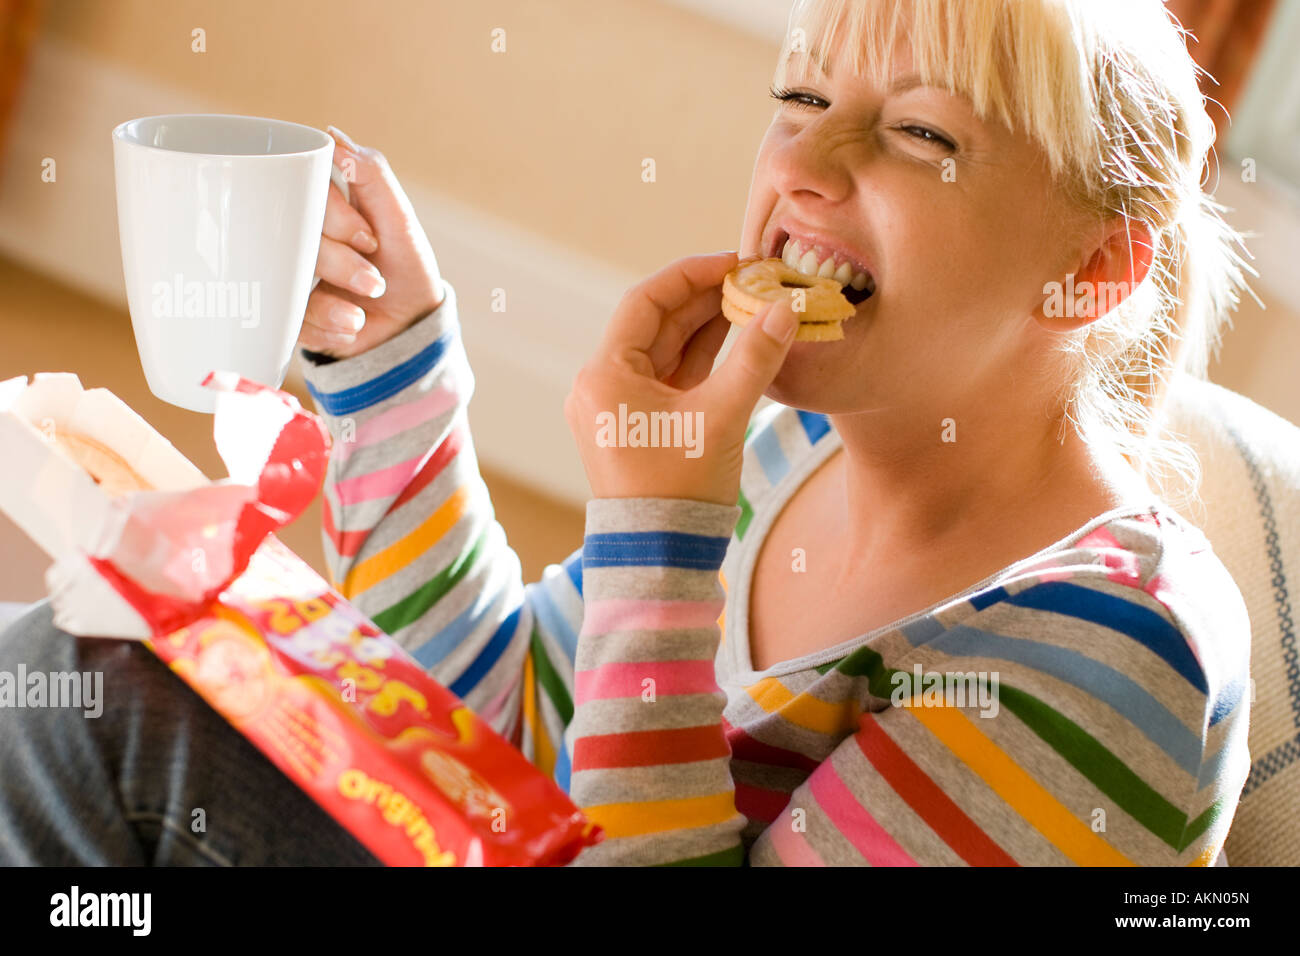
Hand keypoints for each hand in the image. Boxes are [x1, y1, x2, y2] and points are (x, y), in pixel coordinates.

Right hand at [299, 126, 444, 358]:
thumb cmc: (405, 265)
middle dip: (339, 264)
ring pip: (283, 279)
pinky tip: (350, 326)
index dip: (335, 217)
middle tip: (374, 282)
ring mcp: (286, 272)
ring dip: (329, 303)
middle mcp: (295, 233)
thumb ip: (372, 175)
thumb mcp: (399, 220)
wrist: (407, 327)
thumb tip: (332, 136)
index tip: (369, 238)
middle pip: (291, 236)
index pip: (302, 189)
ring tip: (362, 313)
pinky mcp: (284, 311)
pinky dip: (326, 327)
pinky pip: (287, 317)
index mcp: (317, 204)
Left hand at [564, 252, 798, 506]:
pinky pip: (669, 378)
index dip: (691, 275)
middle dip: (705, 301)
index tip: (734, 262)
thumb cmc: (680, 491)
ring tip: (752, 305)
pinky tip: (737, 341)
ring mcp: (616, 408)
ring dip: (706, 328)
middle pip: (655, 325)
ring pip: (665, 351)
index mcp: (604, 376)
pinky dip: (701, 360)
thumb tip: (785, 310)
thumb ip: (754, 359)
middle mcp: (600, 386)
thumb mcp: (721, 417)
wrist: (660, 558)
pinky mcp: (636, 427)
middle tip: (753, 281)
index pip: (645, 302)